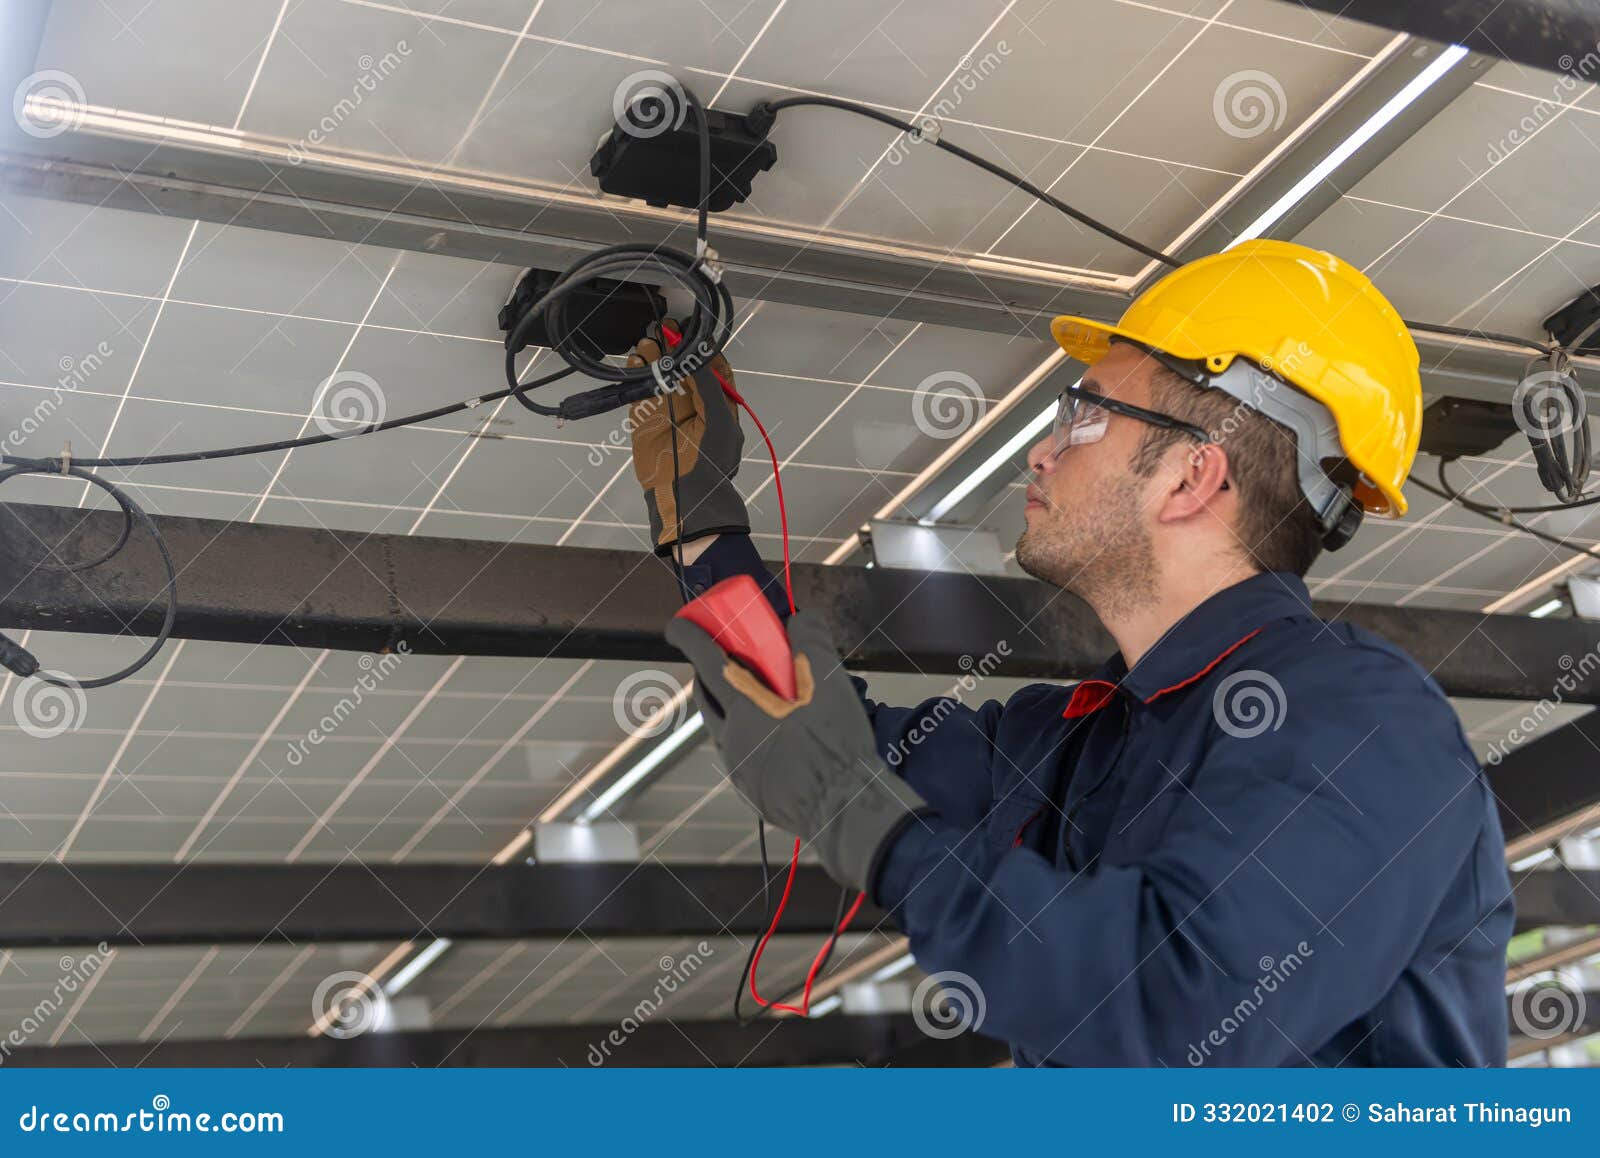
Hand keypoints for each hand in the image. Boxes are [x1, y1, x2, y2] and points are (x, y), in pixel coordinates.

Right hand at [627, 322, 747, 554]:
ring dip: (654, 358)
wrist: (685, 498)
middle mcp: (694, 407)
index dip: (702, 350)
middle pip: (684, 370)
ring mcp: (669, 414)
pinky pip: (642, 393)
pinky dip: (637, 376)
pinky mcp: (646, 423)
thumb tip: (697, 354)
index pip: (712, 370)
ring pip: (661, 378)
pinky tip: (635, 360)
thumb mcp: (719, 420)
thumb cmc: (711, 461)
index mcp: (719, 407)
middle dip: (674, 350)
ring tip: (646, 342)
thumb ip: (707, 385)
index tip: (690, 332)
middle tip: (661, 331)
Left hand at [664, 609, 929, 893]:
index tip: (678, 626)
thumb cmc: (836, 746)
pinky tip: (775, 736)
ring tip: (757, 697)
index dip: (689, 637)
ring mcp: (739, 767)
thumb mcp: (831, 682)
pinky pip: (739, 754)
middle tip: (727, 658)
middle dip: (708, 672)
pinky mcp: (752, 790)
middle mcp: (732, 738)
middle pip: (707, 696)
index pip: (706, 661)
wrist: (845, 807)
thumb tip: (799, 619)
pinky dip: (746, 736)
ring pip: (721, 727)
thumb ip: (812, 642)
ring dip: (728, 706)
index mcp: (745, 708)